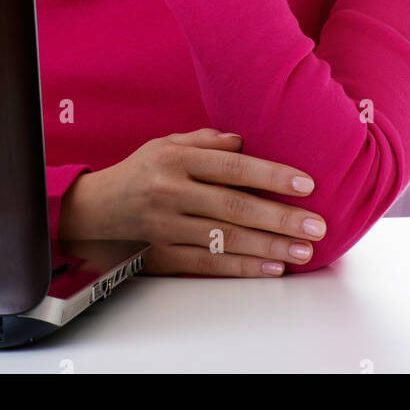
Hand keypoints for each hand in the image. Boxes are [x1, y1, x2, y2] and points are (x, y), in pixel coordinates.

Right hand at [60, 129, 326, 276]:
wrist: (94, 210)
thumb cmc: (139, 172)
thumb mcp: (166, 143)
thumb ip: (206, 141)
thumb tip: (244, 141)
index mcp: (176, 160)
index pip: (232, 167)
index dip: (271, 175)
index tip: (305, 184)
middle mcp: (171, 193)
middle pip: (235, 208)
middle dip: (280, 218)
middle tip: (316, 226)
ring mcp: (167, 228)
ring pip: (226, 240)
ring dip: (269, 247)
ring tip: (302, 252)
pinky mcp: (163, 256)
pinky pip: (209, 264)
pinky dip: (242, 267)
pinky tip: (270, 268)